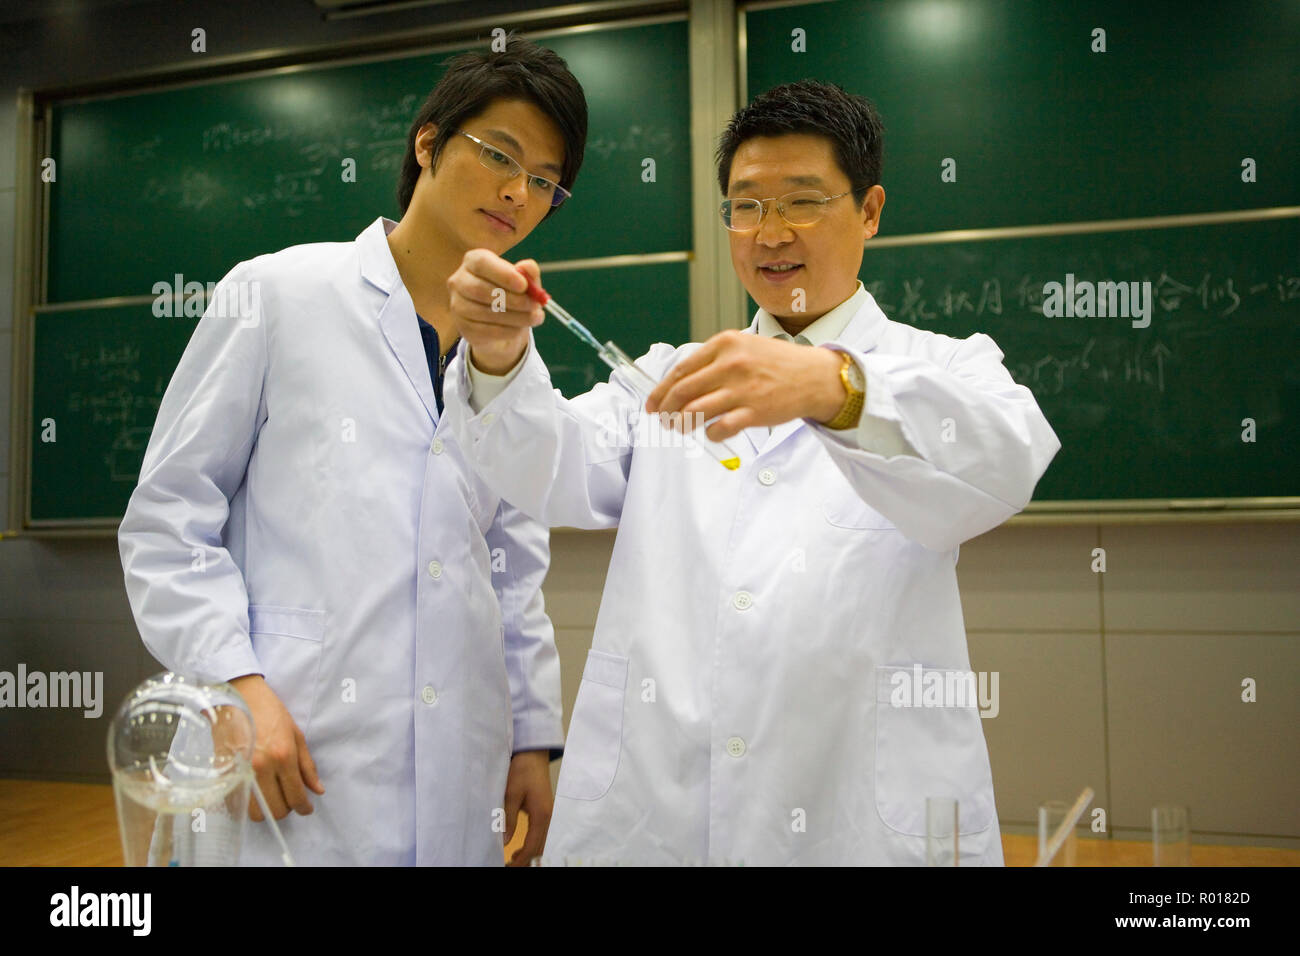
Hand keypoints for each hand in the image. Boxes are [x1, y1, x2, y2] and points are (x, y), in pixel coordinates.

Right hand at [229, 674, 324, 820]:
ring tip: (270, 796)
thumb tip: (317, 790)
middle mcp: (261, 767)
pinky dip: (246, 803)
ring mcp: (240, 771)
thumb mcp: (295, 734)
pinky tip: (253, 792)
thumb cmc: (270, 711)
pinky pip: (236, 802)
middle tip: (288, 799)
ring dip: (265, 810)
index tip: (306, 808)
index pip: (296, 796)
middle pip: (275, 810)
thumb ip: (307, 766)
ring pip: (254, 812)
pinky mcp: (223, 771)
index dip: (304, 807)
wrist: (238, 696)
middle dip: (286, 809)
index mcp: (282, 756)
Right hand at [447, 248, 544, 374]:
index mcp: (473, 261)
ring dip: (515, 317)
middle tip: (535, 305)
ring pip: (485, 312)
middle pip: (480, 289)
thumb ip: (528, 272)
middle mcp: (459, 281)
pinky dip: (507, 330)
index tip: (524, 285)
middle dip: (512, 299)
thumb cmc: (511, 293)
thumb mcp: (524, 281)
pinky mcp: (462, 327)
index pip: (482, 263)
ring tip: (535, 318)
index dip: (503, 274)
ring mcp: (458, 305)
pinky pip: (485, 330)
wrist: (501, 322)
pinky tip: (520, 329)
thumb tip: (528, 267)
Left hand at [502, 750, 552, 865]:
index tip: (508, 866)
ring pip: (542, 842)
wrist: (532, 756)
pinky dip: (533, 845)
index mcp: (541, 814)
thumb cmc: (522, 771)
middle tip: (509, 866)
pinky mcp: (545, 811)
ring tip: (513, 861)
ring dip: (530, 854)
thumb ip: (508, 819)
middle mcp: (548, 817)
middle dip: (526, 861)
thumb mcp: (511, 794)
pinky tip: (520, 849)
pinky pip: (541, 835)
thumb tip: (505, 841)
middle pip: (540, 848)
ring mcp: (548, 814)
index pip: (532, 846)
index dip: (521, 860)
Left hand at [645, 330, 846, 441]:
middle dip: (666, 409)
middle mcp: (731, 364)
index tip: (653, 402)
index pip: (681, 369)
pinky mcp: (754, 412)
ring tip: (679, 428)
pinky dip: (710, 434)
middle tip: (662, 418)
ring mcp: (742, 389)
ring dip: (681, 423)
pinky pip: (719, 428)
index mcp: (725, 344)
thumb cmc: (777, 363)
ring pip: (696, 411)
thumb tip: (680, 382)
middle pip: (683, 391)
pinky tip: (710, 433)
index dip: (661, 390)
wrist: (815, 376)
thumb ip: (714, 360)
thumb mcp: (744, 347)